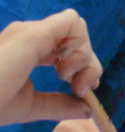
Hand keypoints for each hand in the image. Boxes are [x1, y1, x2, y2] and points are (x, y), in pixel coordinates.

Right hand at [0, 10, 102, 125]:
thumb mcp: (30, 107)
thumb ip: (58, 105)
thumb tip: (88, 109)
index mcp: (28, 50)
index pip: (67, 47)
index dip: (82, 66)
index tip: (80, 90)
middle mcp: (30, 36)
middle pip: (76, 36)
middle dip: (88, 64)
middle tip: (79, 88)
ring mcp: (30, 32)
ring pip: (78, 27)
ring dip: (83, 56)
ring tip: (65, 79)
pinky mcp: (32, 33)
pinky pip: (72, 22)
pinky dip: (79, 45)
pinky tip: (63, 67)